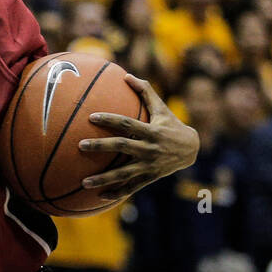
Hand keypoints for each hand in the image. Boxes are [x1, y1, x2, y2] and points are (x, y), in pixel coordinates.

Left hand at [78, 74, 198, 200]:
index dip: (109, 119)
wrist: (192, 150)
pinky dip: (116, 192)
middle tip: (80, 145)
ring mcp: (149, 165)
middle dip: (100, 146)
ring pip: (123, 173)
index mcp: (151, 130)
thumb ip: (145, 92)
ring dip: (103, 179)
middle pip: (121, 146)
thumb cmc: (171, 124)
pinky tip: (99, 197)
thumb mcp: (161, 108)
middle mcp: (149, 148)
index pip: (126, 124)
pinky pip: (131, 187)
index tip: (91, 117)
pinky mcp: (149, 178)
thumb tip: (127, 75)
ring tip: (83, 182)